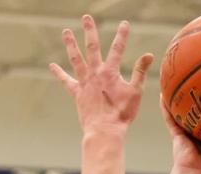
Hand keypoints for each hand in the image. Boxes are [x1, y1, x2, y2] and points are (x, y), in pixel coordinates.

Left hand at [48, 16, 152, 133]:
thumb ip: (140, 72)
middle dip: (90, 31)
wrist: (105, 129)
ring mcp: (84, 82)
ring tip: (66, 32)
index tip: (125, 23)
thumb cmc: (122, 113)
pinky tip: (52, 66)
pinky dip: (59, 73)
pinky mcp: (77, 93)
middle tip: (86, 17)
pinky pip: (66, 81)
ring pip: (75, 59)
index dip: (122, 35)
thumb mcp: (136, 92)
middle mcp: (95, 73)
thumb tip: (148, 55)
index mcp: (110, 72)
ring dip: (70, 45)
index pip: (118, 49)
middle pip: (92, 48)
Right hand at [164, 91, 200, 173]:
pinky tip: (163, 93)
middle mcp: (199, 130)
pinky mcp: (176, 132)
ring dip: (180, 97)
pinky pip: (169, 116)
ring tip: (178, 79)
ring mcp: (186, 130)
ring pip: (183, 110)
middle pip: (200, 109)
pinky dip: (165, 106)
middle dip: (200, 95)